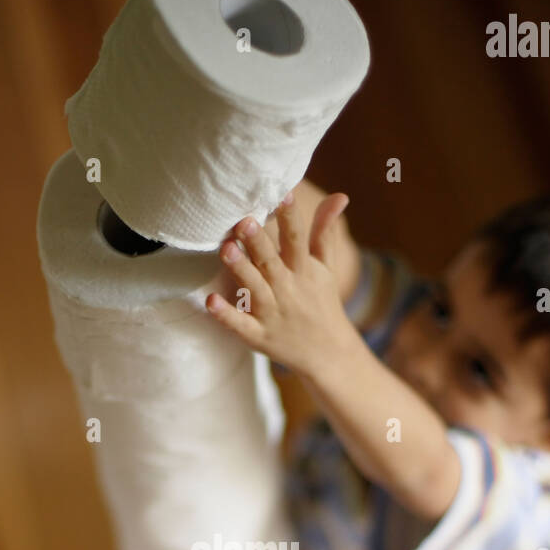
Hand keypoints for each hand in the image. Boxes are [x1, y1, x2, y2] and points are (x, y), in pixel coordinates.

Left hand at [205, 190, 357, 376]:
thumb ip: (325, 232)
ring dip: (241, 270)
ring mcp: (271, 314)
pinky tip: (210, 301)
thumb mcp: (325, 268)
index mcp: (303, 271)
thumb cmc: (321, 303)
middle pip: (272, 263)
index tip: (283, 194)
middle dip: (259, 243)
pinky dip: (226, 315)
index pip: (296, 240)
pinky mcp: (258, 336)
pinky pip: (240, 325)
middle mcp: (287, 290)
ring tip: (226, 249)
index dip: (290, 218)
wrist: (327, 354)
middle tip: (245, 221)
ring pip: (254, 289)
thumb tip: (339, 196)